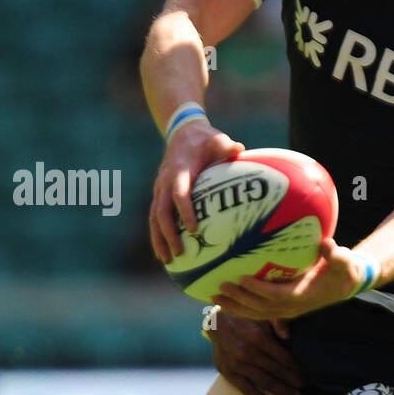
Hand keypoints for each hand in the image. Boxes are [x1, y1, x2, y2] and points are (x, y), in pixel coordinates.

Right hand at [149, 123, 244, 262]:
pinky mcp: (159, 195)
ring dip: (159, 239)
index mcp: (179, 170)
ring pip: (154, 217)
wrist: (183, 133)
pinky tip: (165, 254)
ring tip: (167, 261)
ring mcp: (160, 189)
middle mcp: (165, 181)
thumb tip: (239, 150)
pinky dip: (157, 235)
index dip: (185, 211)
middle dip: (168, 233)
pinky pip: (155, 217)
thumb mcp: (217, 139)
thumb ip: (226, 146)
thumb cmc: (205, 140)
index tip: (194, 229)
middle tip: (179, 253)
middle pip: (162, 211)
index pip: (179, 194)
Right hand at [208, 310, 303, 394]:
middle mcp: (248, 352)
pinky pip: (246, 389)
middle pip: (277, 371)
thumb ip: (278, 321)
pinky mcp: (228, 373)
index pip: (284, 358)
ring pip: (265, 382)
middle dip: (294, 380)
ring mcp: (237, 365)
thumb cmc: (246, 320)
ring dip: (282, 390)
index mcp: (258, 337)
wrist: (216, 325)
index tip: (309, 375)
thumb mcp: (262, 315)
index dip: (298, 368)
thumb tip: (287, 336)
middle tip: (306, 387)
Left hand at [211, 237, 364, 321]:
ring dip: (235, 306)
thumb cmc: (344, 270)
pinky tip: (224, 299)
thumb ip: (336, 255)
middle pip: (261, 307)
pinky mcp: (282, 308)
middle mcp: (293, 306)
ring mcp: (286, 310)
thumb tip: (327, 243)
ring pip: (256, 312)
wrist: (346, 285)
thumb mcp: (345, 261)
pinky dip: (240, 307)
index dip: (259, 289)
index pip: (277, 295)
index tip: (242, 278)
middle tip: (219, 286)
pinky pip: (258, 311)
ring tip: (213, 297)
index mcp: (304, 295)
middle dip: (239, 299)